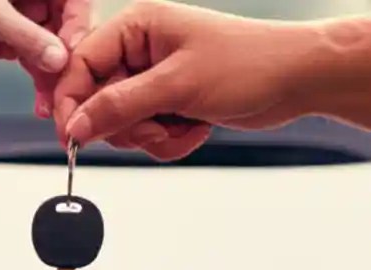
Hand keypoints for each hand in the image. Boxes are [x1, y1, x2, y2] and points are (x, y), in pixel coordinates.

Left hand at [0, 0, 92, 116]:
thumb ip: (24, 34)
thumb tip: (57, 56)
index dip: (78, 23)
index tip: (73, 50)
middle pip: (64, 24)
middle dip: (65, 56)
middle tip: (64, 84)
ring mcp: (17, 15)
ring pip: (49, 45)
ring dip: (51, 75)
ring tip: (51, 100)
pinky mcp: (4, 37)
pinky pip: (30, 58)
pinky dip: (36, 78)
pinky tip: (40, 98)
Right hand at [53, 0, 319, 159]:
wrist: (297, 79)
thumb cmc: (249, 63)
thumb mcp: (177, 85)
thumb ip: (120, 106)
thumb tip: (78, 125)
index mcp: (137, 27)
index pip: (80, 65)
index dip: (73, 103)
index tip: (73, 136)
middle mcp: (141, 51)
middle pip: (98, 101)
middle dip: (127, 124)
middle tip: (156, 127)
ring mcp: (156, 79)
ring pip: (123, 124)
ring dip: (152, 136)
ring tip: (183, 125)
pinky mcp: (171, 103)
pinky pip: (148, 133)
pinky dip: (168, 140)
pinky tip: (195, 129)